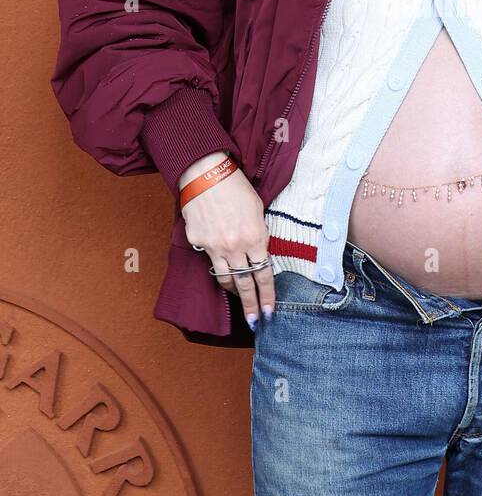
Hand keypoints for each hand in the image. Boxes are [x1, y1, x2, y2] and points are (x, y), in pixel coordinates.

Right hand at [179, 152, 274, 328]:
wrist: (205, 173)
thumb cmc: (236, 187)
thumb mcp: (258, 210)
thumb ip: (259, 234)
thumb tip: (259, 253)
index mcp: (255, 237)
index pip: (264, 274)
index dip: (268, 295)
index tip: (270, 311)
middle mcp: (234, 246)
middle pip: (245, 285)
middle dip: (250, 306)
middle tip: (255, 322)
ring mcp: (214, 246)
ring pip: (225, 278)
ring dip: (234, 291)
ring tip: (240, 299)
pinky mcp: (198, 242)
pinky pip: (210, 261)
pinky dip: (218, 266)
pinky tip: (223, 268)